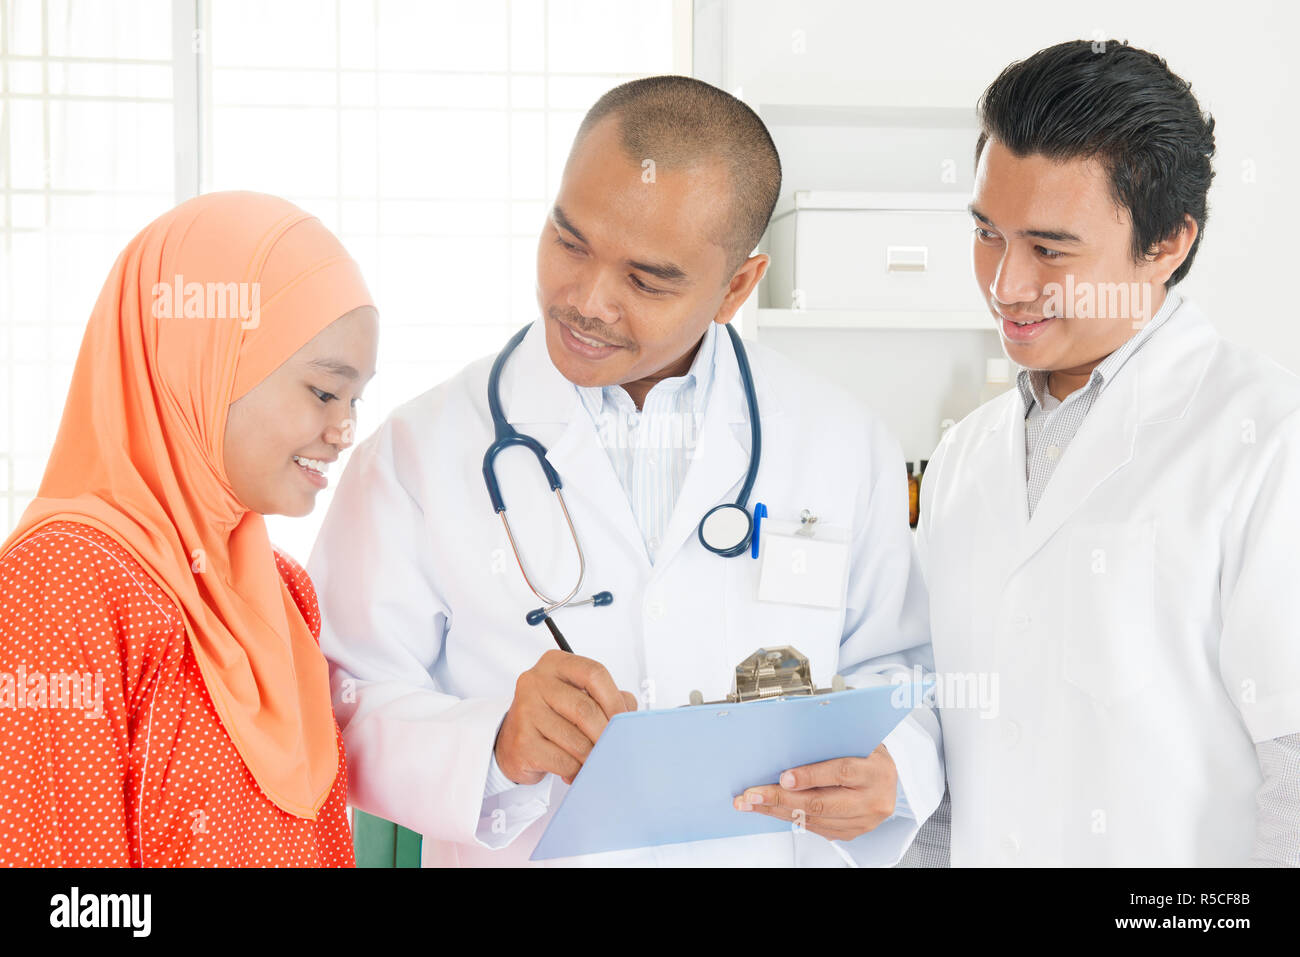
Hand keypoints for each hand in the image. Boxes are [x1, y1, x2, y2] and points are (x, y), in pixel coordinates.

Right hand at [495, 649, 636, 785]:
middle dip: (605, 734)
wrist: (513, 741)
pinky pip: (563, 761)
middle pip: (585, 709)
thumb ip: (609, 698)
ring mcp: (525, 711)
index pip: (594, 673)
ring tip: (594, 760)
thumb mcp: (580, 696)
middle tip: (614, 747)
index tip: (624, 720)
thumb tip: (630, 715)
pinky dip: (576, 770)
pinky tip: (574, 770)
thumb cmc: (553, 716)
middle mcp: (535, 682)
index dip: (615, 700)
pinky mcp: (522, 742)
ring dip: (592, 756)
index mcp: (554, 663)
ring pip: (576, 740)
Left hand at [732, 745, 897, 840]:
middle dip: (781, 799)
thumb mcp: (855, 740)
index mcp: (875, 771)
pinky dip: (790, 818)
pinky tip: (771, 810)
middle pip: (822, 803)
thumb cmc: (866, 753)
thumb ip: (829, 743)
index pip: (841, 773)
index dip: (810, 776)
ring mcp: (863, 821)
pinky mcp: (852, 832)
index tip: (783, 777)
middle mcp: (872, 800)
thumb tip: (789, 745)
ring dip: (777, 811)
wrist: (889, 779)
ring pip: (814, 819)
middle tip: (753, 794)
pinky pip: (816, 828)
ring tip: (752, 803)